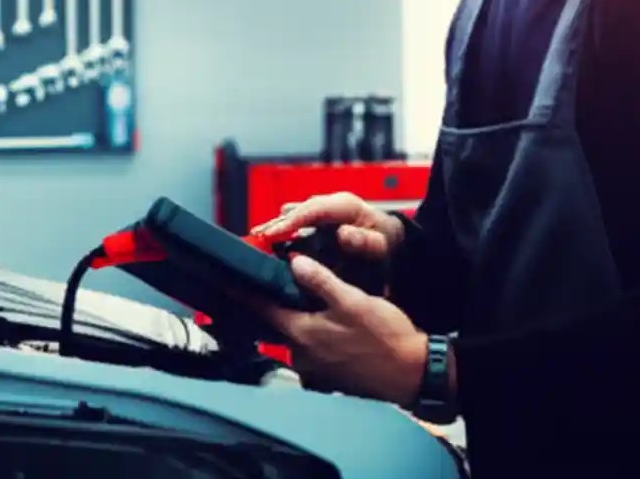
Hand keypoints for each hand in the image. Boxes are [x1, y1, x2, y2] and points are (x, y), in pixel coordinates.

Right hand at [252, 192, 404, 259]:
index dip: (291, 220)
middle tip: (257, 235)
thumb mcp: (380, 243)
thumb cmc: (385, 239)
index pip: (312, 210)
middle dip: (277, 222)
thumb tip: (343, 234)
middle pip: (299, 209)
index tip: (274, 233)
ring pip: (295, 212)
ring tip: (258, 236)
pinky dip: (284, 226)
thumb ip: (363, 241)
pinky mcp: (320, 216)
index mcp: (344, 205)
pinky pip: (298, 218)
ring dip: (277, 223)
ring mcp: (325, 208)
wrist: (390, 235)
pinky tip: (272, 236)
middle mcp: (331, 202)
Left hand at [257, 254, 427, 405]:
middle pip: (275, 324)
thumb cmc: (385, 337)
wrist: (412, 373)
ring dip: (296, 320)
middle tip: (274, 284)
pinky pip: (310, 351)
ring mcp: (313, 369)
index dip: (244, 293)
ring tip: (307, 301)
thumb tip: (294, 262)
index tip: (227, 281)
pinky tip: (327, 326)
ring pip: (294, 337)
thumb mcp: (352, 300)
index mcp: (302, 334)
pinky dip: (311, 336)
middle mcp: (301, 355)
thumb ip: (320, 280)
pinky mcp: (327, 377)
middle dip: (273, 305)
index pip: (261, 309)